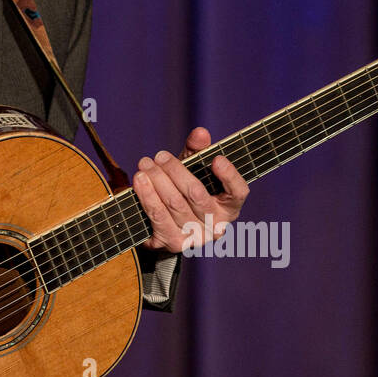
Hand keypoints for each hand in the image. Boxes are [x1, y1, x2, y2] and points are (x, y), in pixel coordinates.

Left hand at [132, 127, 249, 253]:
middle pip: (197, 194)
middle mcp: (216, 225)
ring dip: (157, 180)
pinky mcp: (173, 243)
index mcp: (229, 206)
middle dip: (175, 171)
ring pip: (175, 203)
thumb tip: (200, 133)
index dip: (229, 176)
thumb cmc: (183, 191)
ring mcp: (196, 237)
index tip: (216, 159)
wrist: (164, 224)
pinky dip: (147, 196)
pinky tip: (139, 181)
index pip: (238, 192)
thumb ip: (197, 151)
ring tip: (145, 164)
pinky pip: (158, 216)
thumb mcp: (192, 169)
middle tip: (159, 155)